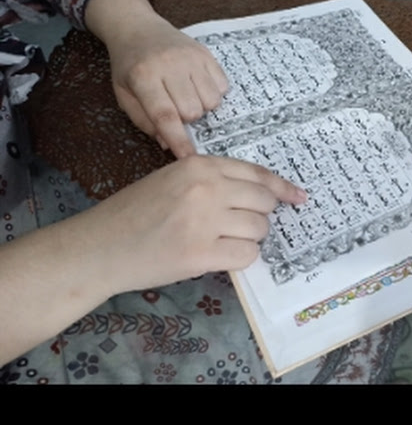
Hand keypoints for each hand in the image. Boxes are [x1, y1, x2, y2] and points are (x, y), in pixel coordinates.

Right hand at [81, 155, 306, 289]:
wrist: (100, 245)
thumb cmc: (135, 212)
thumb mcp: (173, 179)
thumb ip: (213, 180)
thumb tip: (262, 193)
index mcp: (200, 165)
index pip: (257, 174)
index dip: (281, 188)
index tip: (298, 197)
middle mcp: (207, 188)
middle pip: (264, 202)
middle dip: (258, 217)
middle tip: (236, 227)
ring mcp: (205, 221)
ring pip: (259, 230)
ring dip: (248, 239)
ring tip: (221, 242)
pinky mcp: (201, 254)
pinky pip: (246, 256)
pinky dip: (240, 259)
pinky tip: (218, 257)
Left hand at [107, 16, 227, 155]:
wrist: (137, 27)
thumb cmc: (129, 65)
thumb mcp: (123, 94)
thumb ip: (144, 120)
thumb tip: (168, 144)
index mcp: (143, 76)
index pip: (164, 115)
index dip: (178, 140)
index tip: (188, 158)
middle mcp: (169, 64)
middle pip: (192, 111)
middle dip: (187, 118)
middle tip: (175, 108)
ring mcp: (191, 57)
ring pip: (211, 101)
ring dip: (201, 107)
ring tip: (187, 96)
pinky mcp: (206, 53)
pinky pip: (222, 86)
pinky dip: (213, 93)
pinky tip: (197, 85)